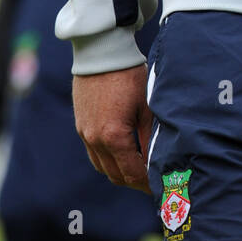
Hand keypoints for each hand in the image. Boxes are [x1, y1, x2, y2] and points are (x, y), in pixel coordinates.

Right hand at [72, 65, 152, 191]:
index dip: (147, 184)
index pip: (132, 173)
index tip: (161, 187)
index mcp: (113, 137)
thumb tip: (157, 161)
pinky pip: (93, 153)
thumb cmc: (129, 76)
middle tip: (153, 182)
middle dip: (135, 182)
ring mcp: (84, 134)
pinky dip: (108, 160)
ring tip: (139, 169)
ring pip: (102, 167)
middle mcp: (95, 139)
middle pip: (115, 175)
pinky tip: (123, 154)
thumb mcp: (147, 106)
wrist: (101, 53)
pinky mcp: (80, 126)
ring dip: (120, 172)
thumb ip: (150, 137)